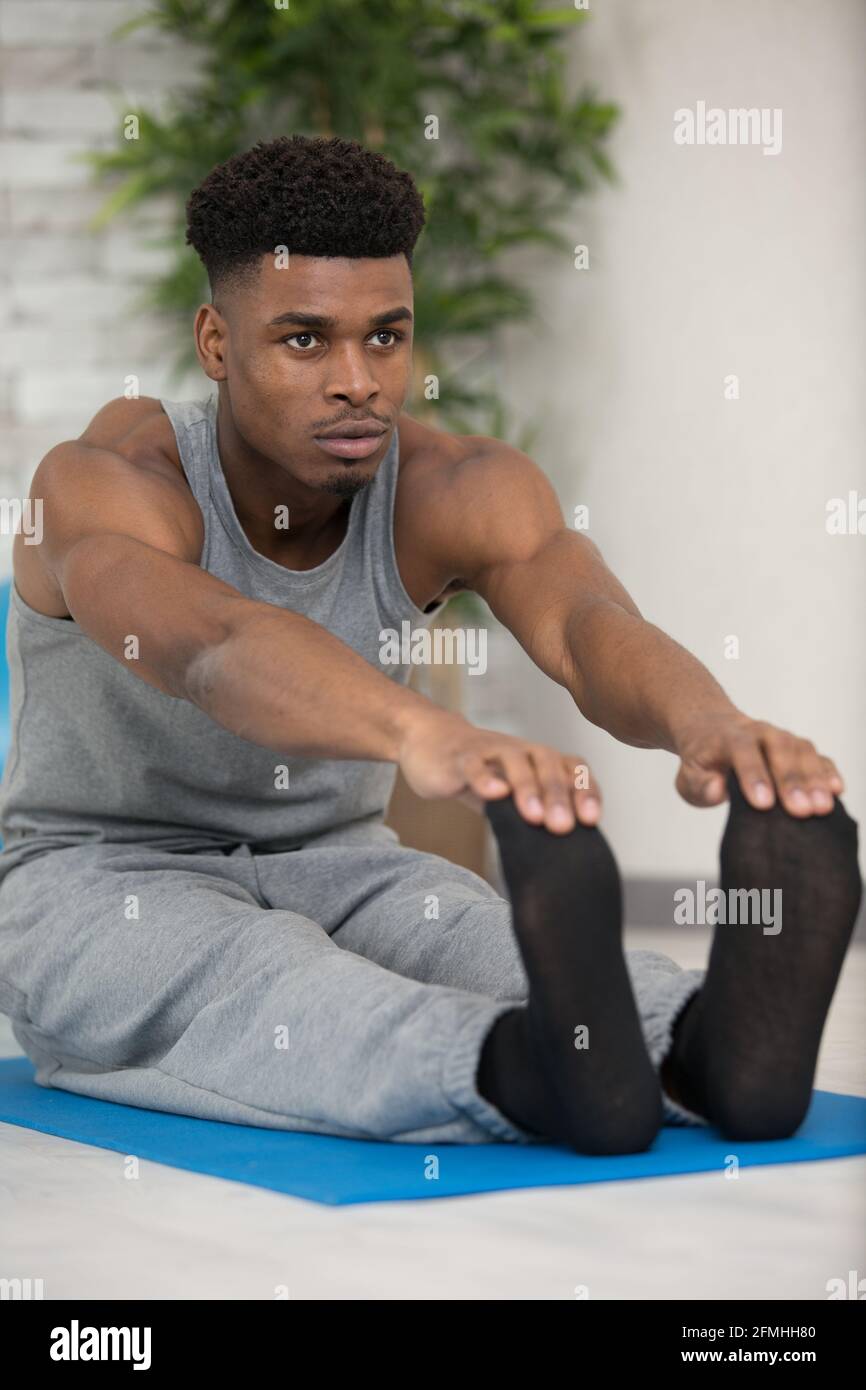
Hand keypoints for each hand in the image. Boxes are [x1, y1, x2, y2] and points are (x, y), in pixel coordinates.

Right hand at [397, 708, 601, 831]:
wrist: (433, 743)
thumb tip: (565, 856)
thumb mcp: (513, 796)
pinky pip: (474, 763)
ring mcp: (490, 751)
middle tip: (562, 827)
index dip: (586, 791)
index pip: (573, 768)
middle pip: (547, 763)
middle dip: (557, 796)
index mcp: (540, 760)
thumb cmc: (482, 775)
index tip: (591, 821)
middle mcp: (521, 751)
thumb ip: (536, 815)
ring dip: (527, 787)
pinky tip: (493, 794)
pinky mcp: (460, 757)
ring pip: (514, 760)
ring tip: (533, 817)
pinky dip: (484, 778)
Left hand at [674, 712, 843, 816]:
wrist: (714, 731)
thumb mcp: (688, 776)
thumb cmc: (703, 762)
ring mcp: (783, 738)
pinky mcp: (799, 749)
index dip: (753, 776)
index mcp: (729, 737)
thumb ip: (699, 785)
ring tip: (821, 807)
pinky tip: (836, 790)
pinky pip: (818, 756)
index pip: (742, 752)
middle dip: (791, 781)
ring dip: (814, 779)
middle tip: (802, 811)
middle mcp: (760, 732)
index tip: (763, 804)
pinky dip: (827, 772)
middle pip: (779, 750)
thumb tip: (717, 790)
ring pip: (802, 751)